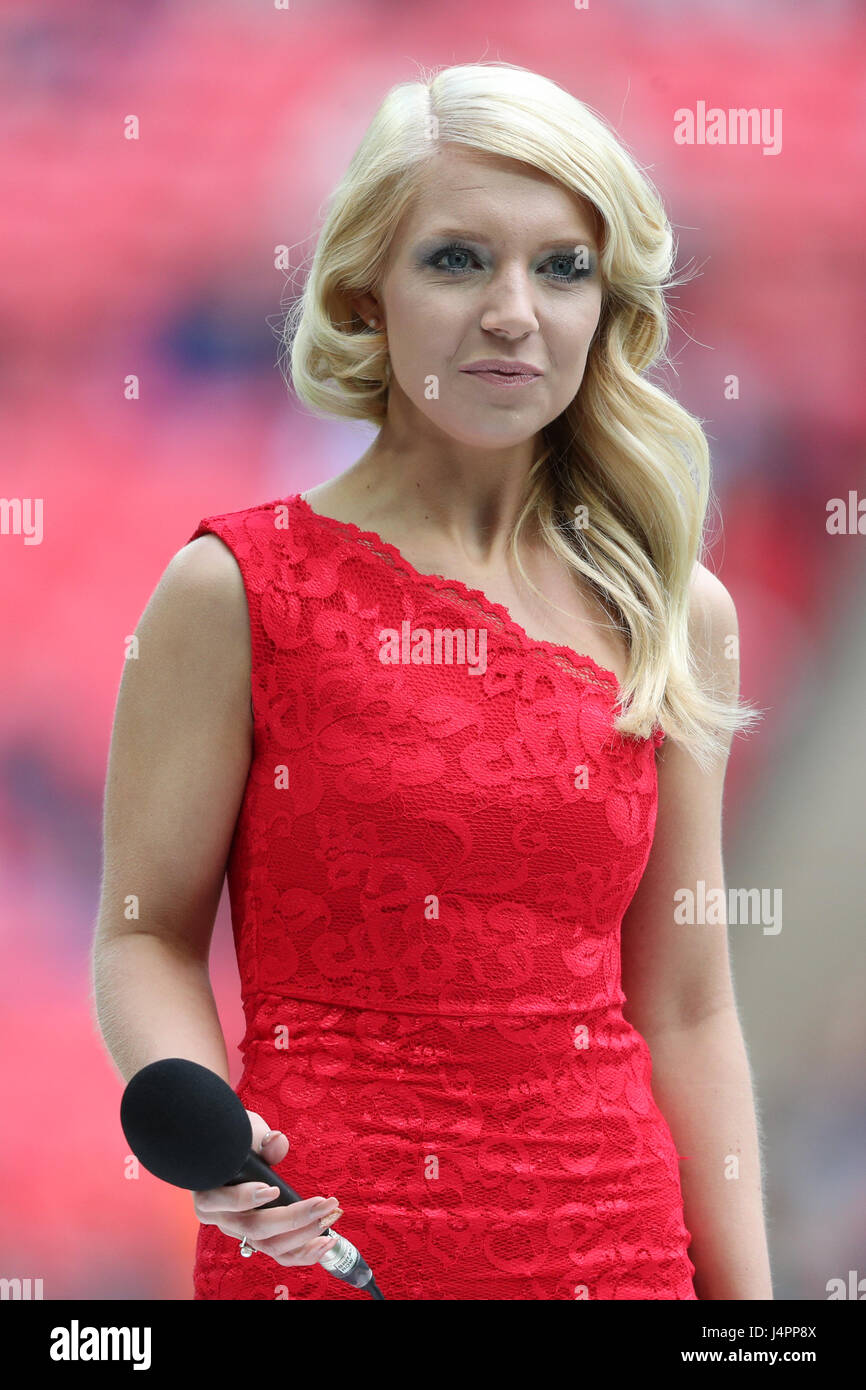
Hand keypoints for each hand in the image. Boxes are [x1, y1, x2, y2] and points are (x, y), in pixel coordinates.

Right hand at [192, 1110, 341, 1265]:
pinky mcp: (259, 1241)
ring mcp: (241, 1233)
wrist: (228, 1158)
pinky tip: (325, 1242)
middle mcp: (223, 1219)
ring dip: (304, 1236)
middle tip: (323, 1203)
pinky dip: (304, 1253)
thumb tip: (277, 1142)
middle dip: (294, 1218)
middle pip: (254, 1227)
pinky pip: (280, 1255)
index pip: (220, 1202)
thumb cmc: (235, 1144)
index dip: (244, 1199)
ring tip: (329, 1220)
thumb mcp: (243, 1133)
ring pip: (270, 1246)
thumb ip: (259, 1138)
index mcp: (209, 1193)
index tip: (272, 1188)